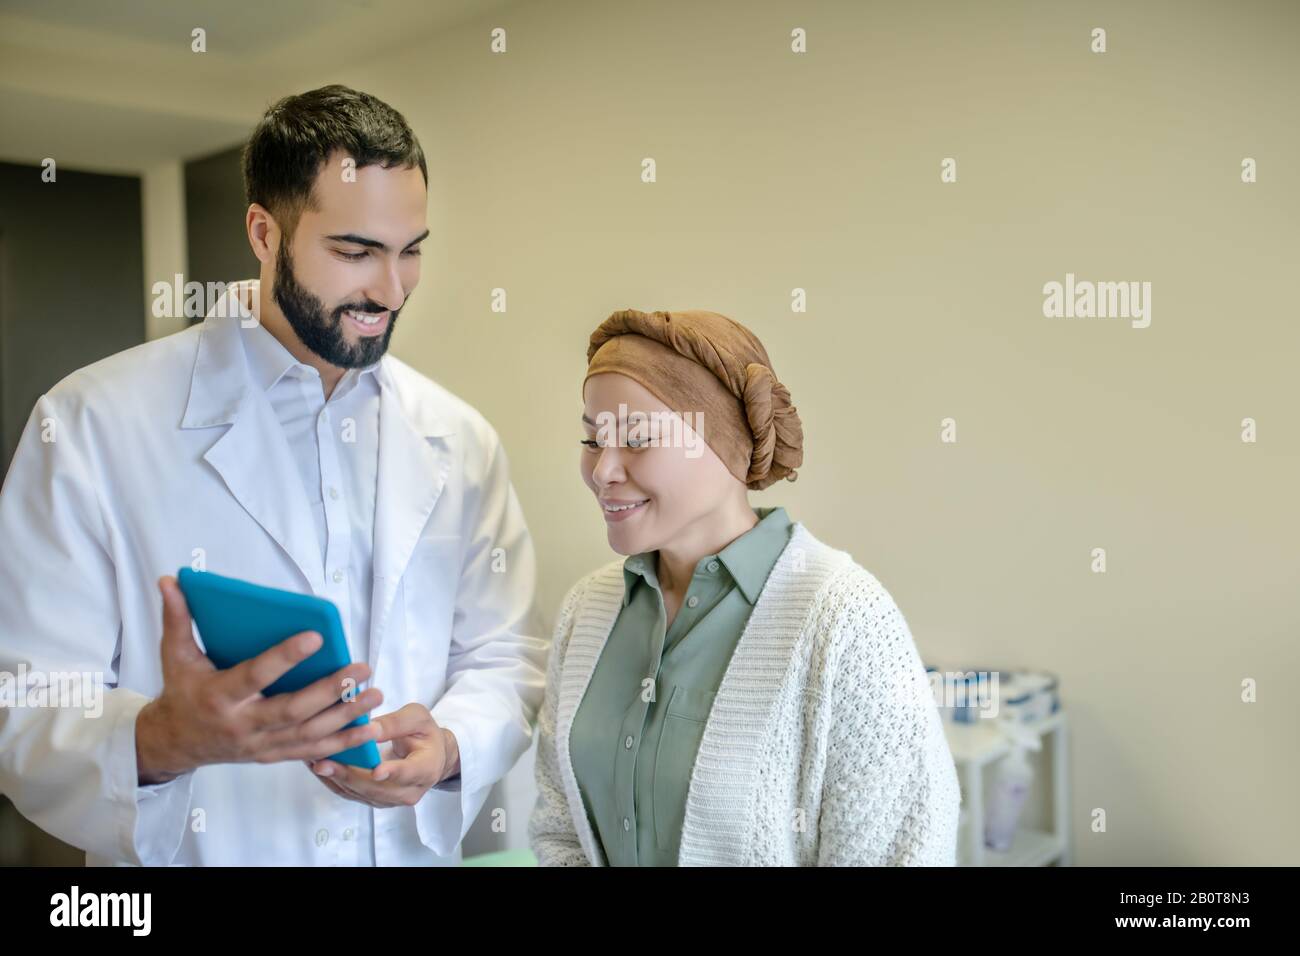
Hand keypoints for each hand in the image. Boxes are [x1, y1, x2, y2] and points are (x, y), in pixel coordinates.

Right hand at [135, 576, 383, 783]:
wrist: (175, 742)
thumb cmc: (182, 691)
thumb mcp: (175, 656)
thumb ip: (176, 618)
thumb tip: (171, 580)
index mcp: (219, 696)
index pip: (255, 675)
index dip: (284, 657)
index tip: (316, 636)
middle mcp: (242, 725)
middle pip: (292, 710)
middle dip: (330, 691)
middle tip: (361, 668)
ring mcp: (260, 745)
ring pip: (308, 734)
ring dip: (346, 716)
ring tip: (374, 693)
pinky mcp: (273, 755)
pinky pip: (312, 752)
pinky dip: (342, 743)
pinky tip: (368, 728)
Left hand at [306, 702, 458, 807]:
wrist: (429, 756)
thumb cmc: (424, 733)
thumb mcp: (417, 718)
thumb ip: (396, 723)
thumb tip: (370, 729)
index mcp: (426, 768)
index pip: (409, 772)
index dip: (393, 772)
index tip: (377, 770)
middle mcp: (409, 791)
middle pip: (376, 788)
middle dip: (348, 775)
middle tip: (323, 763)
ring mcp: (390, 800)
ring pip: (359, 792)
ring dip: (334, 777)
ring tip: (312, 761)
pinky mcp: (374, 800)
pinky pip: (350, 793)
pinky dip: (332, 780)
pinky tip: (316, 766)